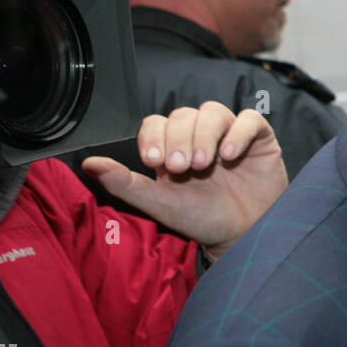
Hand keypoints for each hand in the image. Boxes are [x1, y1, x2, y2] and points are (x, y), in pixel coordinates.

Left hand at [81, 103, 287, 261]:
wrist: (243, 235)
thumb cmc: (201, 220)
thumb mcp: (160, 204)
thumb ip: (125, 184)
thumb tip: (88, 164)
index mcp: (173, 148)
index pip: (157, 123)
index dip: (154, 135)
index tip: (154, 161)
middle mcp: (200, 136)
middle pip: (183, 115)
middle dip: (179, 140)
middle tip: (181, 168)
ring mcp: (230, 135)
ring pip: (213, 111)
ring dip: (204, 134)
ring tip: (204, 164)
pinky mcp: (258, 138)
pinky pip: (249, 120)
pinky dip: (238, 132)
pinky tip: (230, 155)